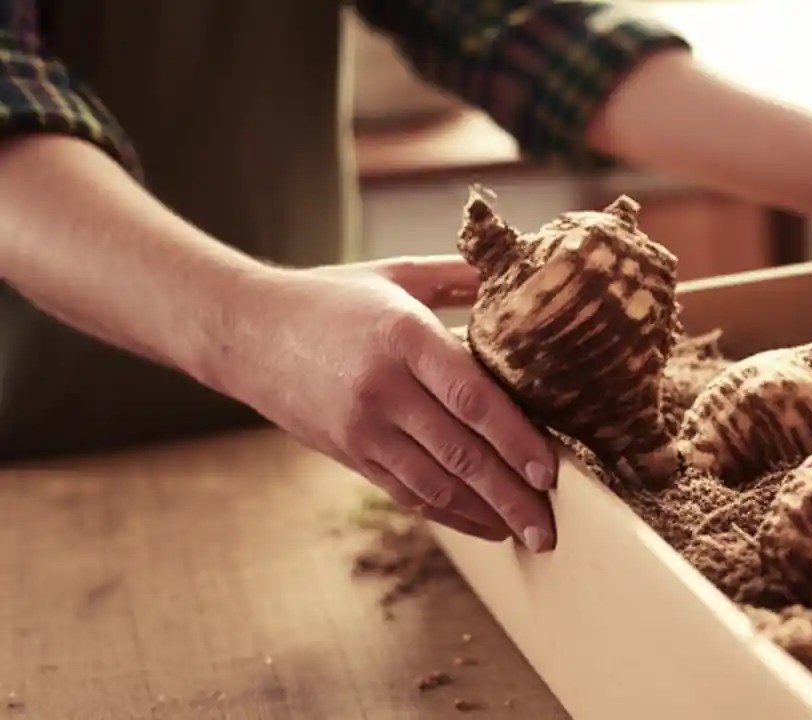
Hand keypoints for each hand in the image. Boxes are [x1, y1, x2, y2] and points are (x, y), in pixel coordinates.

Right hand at [214, 255, 558, 550]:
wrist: (247, 332)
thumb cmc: (333, 299)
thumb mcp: (397, 275)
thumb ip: (461, 276)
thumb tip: (526, 277)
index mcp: (403, 337)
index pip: (470, 397)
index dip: (514, 438)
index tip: (549, 470)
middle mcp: (383, 389)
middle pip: (460, 452)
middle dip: (511, 495)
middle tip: (551, 527)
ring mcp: (363, 428)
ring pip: (436, 483)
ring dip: (487, 514)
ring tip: (529, 534)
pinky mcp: (350, 454)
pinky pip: (408, 493)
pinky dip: (451, 514)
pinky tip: (487, 526)